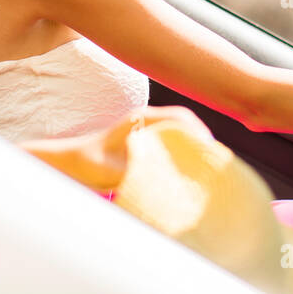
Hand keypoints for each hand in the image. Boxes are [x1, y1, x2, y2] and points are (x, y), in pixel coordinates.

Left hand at [82, 105, 214, 188]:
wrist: (75, 161)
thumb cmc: (91, 164)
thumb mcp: (113, 170)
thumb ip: (136, 171)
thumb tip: (162, 176)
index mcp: (140, 119)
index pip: (178, 117)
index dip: (197, 130)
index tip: (210, 147)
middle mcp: (146, 119)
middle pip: (183, 119)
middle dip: (202, 135)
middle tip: (217, 157)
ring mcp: (147, 126)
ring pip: (179, 127)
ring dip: (195, 141)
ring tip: (209, 161)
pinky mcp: (146, 137)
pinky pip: (172, 136)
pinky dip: (185, 146)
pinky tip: (191, 164)